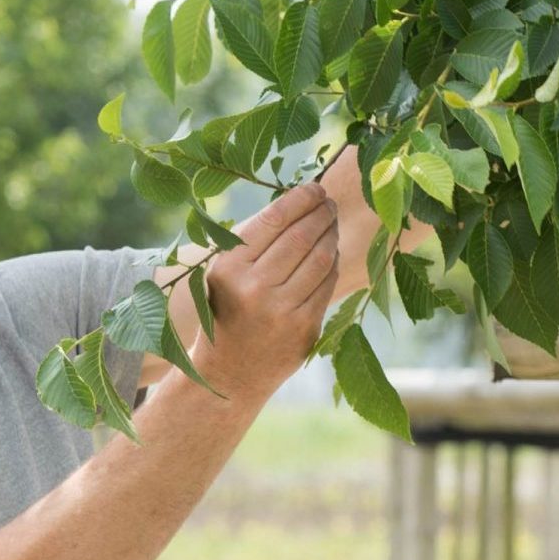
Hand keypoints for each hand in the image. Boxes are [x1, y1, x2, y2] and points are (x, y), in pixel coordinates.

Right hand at [196, 183, 338, 401]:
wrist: (229, 372)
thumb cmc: (228, 310)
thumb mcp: (225, 274)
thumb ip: (254, 242)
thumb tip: (299, 202)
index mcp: (228, 268)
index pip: (273, 220)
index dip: (300, 199)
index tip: (315, 188)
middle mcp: (254, 288)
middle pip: (301, 236)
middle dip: (321, 213)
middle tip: (329, 202)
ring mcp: (281, 311)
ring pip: (321, 258)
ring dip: (331, 234)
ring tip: (332, 223)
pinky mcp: (304, 328)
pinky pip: (328, 285)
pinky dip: (334, 263)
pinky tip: (332, 253)